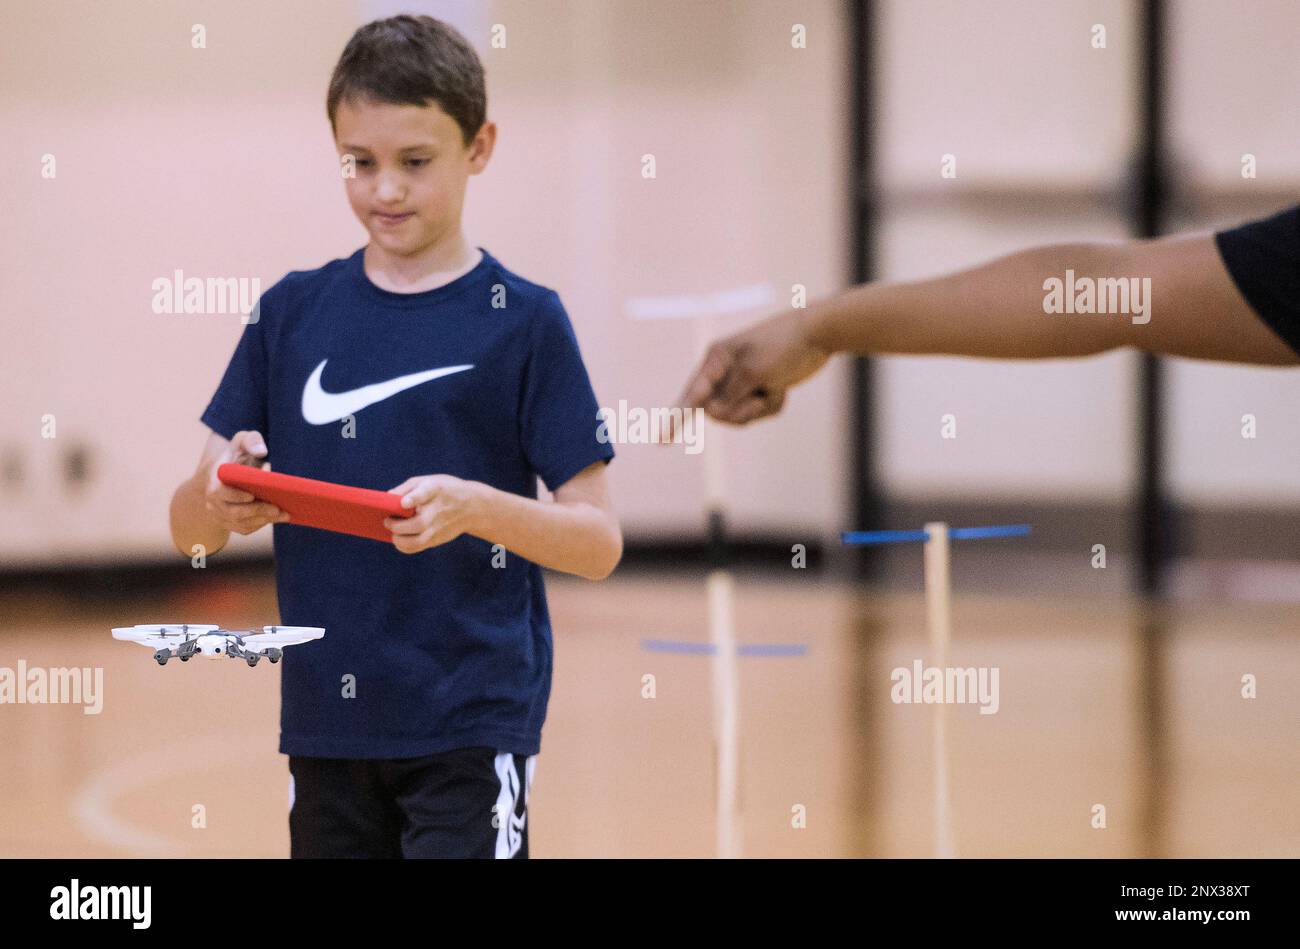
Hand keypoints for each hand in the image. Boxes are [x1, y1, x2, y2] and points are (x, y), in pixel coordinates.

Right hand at [204, 430, 288, 534]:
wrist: (226, 475)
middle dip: (257, 510)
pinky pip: (244, 529)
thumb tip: (262, 451)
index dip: (235, 496)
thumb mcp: (241, 442)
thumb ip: (251, 441)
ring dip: (263, 520)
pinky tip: (277, 518)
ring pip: (241, 523)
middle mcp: (213, 501)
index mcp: (214, 481)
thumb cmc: (237, 456)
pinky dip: (261, 525)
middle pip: (234, 512)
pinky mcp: (229, 523)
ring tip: (284, 514)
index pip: (219, 492)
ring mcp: (219, 514)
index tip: (252, 495)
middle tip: (278, 508)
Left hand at [384, 474, 481, 554]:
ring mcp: (438, 528)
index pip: (424, 494)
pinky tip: (399, 539)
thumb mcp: (427, 481)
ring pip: (416, 541)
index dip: (413, 498)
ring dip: (399, 539)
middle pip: (417, 524)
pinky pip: (417, 547)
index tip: (404, 503)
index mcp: (435, 490)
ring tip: (393, 533)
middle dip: (397, 525)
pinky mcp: (437, 539)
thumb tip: (386, 499)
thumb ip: (406, 488)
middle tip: (387, 521)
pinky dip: (404, 546)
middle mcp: (437, 511)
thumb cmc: (443, 490)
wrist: (472, 507)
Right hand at [672, 311, 829, 432]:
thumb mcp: (753, 371)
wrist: (818, 335)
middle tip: (758, 399)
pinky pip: (758, 413)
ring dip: (758, 408)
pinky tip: (782, 388)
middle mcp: (723, 372)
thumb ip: (731, 396)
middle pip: (716, 412)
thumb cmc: (782, 346)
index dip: (674, 419)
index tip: (659, 441)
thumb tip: (715, 413)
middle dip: (738, 412)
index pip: (691, 395)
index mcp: (716, 359)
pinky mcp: (758, 390)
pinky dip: (772, 405)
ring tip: (772, 389)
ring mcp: (741, 382)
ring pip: (738, 415)